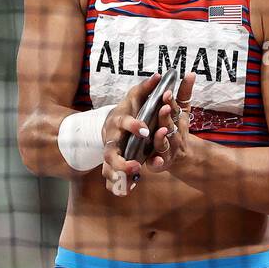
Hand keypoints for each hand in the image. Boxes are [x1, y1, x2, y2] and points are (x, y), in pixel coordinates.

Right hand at [99, 73, 159, 196]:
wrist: (111, 122)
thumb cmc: (128, 109)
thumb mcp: (136, 97)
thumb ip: (147, 88)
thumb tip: (160, 75)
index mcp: (118, 121)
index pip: (124, 123)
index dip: (134, 126)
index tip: (146, 131)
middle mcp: (111, 138)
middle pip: (110, 152)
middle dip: (120, 161)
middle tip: (135, 166)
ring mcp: (109, 152)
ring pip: (108, 167)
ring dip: (118, 176)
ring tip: (130, 184)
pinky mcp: (111, 163)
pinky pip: (111, 177)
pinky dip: (117, 185)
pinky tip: (126, 191)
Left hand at [144, 73, 194, 173]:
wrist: (182, 157)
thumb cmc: (177, 129)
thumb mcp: (182, 111)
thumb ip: (185, 93)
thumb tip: (191, 73)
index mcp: (175, 121)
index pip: (174, 109)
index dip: (171, 101)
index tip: (166, 92)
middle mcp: (173, 134)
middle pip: (169, 125)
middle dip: (166, 117)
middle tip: (163, 108)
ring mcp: (168, 149)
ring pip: (164, 144)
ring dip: (162, 138)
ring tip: (160, 131)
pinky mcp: (160, 163)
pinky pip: (158, 164)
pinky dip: (157, 164)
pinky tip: (154, 162)